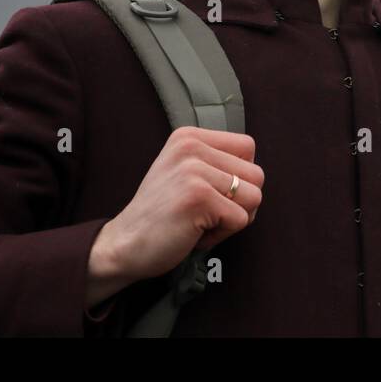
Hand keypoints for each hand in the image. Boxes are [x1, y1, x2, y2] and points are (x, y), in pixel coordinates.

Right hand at [86, 127, 263, 307]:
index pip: (248, 148)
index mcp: (189, 137)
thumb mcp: (183, 171)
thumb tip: (257, 172)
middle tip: (206, 214)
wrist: (123, 244)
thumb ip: (215, 163)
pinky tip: (194, 233)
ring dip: (232, 220)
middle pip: (256, 174)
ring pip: (254, 197)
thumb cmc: (161, 215)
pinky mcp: (199, 197)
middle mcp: (192, 147)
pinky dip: (222, 235)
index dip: (239, 177)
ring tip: (200, 222)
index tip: (211, 193)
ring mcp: (194, 171)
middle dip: (240, 203)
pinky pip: (241, 220)